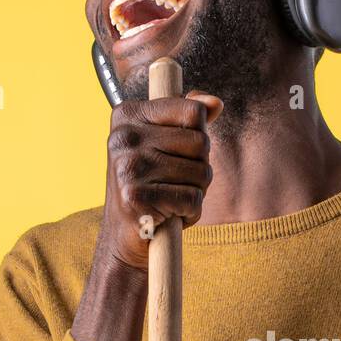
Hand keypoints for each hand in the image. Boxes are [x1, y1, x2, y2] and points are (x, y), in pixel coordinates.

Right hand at [98, 89, 223, 272]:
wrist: (124, 238)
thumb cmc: (151, 186)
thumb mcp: (166, 145)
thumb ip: (188, 117)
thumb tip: (216, 103)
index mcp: (128, 115)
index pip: (193, 110)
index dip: (198, 135)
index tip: (176, 152)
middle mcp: (124, 136)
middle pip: (202, 143)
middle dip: (200, 167)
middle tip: (174, 182)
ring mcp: (128, 167)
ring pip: (202, 173)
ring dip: (197, 192)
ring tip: (170, 199)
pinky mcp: (136, 198)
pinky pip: (193, 199)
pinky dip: (190, 213)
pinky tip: (169, 215)